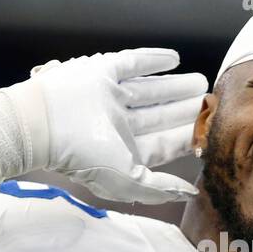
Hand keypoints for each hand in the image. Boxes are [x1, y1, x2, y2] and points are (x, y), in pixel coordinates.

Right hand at [32, 48, 205, 203]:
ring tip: (198, 80)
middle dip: (183, 109)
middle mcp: (117, 123)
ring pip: (150, 90)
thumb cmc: (82, 157)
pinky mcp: (102, 71)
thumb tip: (189, 193)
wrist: (43, 124)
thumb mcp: (125, 179)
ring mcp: (110, 96)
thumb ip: (158, 187)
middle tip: (208, 100)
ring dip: (174, 85)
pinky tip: (173, 59)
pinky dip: (153, 60)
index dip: (185, 136)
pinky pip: (133, 63)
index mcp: (123, 149)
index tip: (209, 130)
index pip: (162, 142)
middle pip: (159, 115)